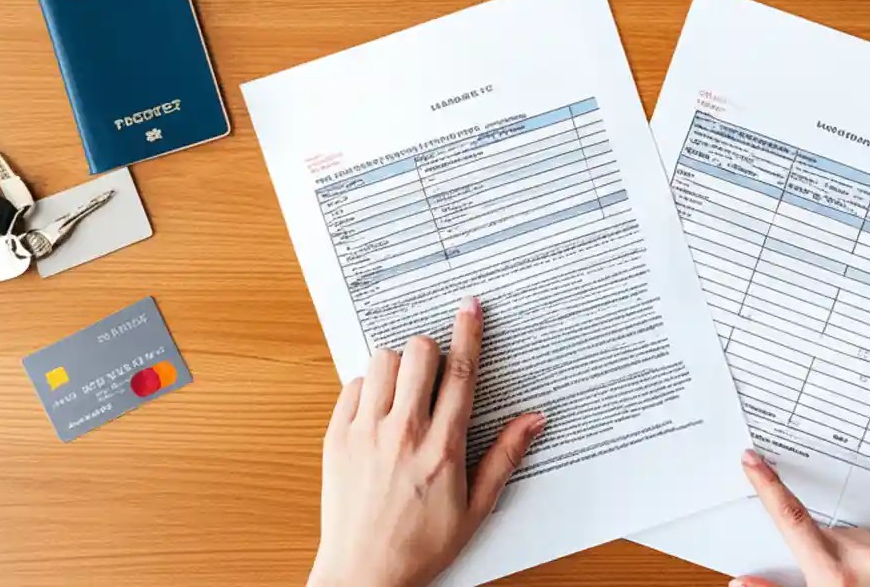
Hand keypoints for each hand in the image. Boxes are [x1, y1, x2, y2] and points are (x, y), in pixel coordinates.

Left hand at [309, 296, 544, 586]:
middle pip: (420, 353)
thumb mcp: (476, 508)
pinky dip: (367, 386)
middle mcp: (403, 434)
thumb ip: (505, 457)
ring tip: (405, 391)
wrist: (364, 574)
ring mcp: (365, 433)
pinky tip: (378, 409)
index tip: (470, 308)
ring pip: (383, 360)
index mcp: (443, 448)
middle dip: (432, 350)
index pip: (461, 372)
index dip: (469, 332)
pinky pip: (352, 385)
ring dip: (398, 365)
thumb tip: (533, 420)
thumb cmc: (420, 546)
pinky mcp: (336, 438)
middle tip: (435, 369)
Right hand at [733, 450, 869, 586]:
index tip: (753, 461)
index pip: (791, 519)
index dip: (768, 486)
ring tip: (866, 585)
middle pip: (828, 534)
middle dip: (824, 549)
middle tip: (833, 580)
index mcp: (834, 577)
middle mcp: (867, 560)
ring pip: (860, 536)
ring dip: (857, 553)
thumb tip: (742, 583)